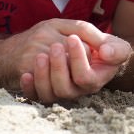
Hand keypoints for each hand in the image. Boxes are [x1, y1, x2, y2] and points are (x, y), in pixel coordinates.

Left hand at [3, 19, 131, 102]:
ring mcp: (61, 92)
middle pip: (66, 89)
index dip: (79, 60)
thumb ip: (107, 41)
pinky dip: (29, 87)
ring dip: (43, 76)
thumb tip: (105, 52)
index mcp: (96, 77)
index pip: (87, 78)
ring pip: (50, 95)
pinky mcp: (44, 91)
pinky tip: (26, 74)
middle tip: (55, 46)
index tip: (72, 38)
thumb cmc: (86, 39)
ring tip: (40, 56)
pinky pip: (35, 97)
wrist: (64, 43)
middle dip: (59, 68)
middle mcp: (79, 89)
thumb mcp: (97, 36)